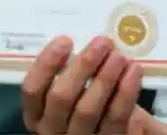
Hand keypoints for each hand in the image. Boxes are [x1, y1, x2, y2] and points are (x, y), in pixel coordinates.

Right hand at [20, 35, 166, 133]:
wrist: (113, 129)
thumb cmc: (91, 104)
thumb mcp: (75, 89)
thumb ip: (75, 71)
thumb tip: (89, 41)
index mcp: (37, 114)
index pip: (32, 89)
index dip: (46, 63)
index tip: (65, 40)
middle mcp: (52, 130)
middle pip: (61, 97)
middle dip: (83, 65)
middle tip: (103, 42)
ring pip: (87, 109)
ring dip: (105, 77)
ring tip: (119, 55)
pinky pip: (115, 117)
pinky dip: (126, 91)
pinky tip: (133, 70)